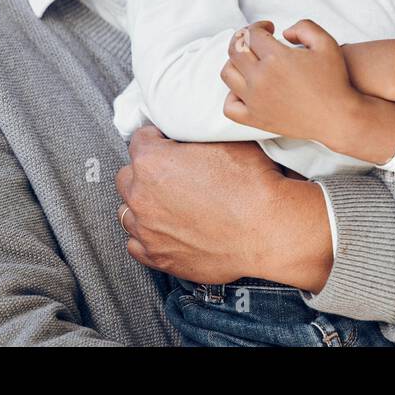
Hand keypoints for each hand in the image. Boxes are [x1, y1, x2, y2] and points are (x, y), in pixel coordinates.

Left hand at [115, 127, 332, 289]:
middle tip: (171, 174)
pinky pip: (136, 244)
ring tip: (168, 204)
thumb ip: (196, 137)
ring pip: (127, 211)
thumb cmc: (251, 184)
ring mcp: (147, 230)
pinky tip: (168, 230)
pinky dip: (147, 236)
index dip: (158, 138)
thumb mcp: (225, 141)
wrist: (266, 230)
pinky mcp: (158, 257)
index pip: (140, 139)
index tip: (170, 143)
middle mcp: (142, 196)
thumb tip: (192, 137)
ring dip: (143, 205)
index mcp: (152, 161)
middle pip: (127, 176)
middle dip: (145, 172)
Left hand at [219, 19, 366, 144]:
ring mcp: (255, 100)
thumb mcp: (327, 43)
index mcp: (276, 58)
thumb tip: (284, 32)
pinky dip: (232, 95)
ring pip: (228, 74)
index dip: (259, 26)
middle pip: (235, 50)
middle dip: (243, 39)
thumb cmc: (335, 81)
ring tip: (249, 61)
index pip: (252, 34)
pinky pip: (230, 106)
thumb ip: (304, 27)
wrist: (338, 117)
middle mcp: (261, 78)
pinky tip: (245, 89)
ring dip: (235, 62)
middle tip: (255, 40)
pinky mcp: (255, 119)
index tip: (269, 28)